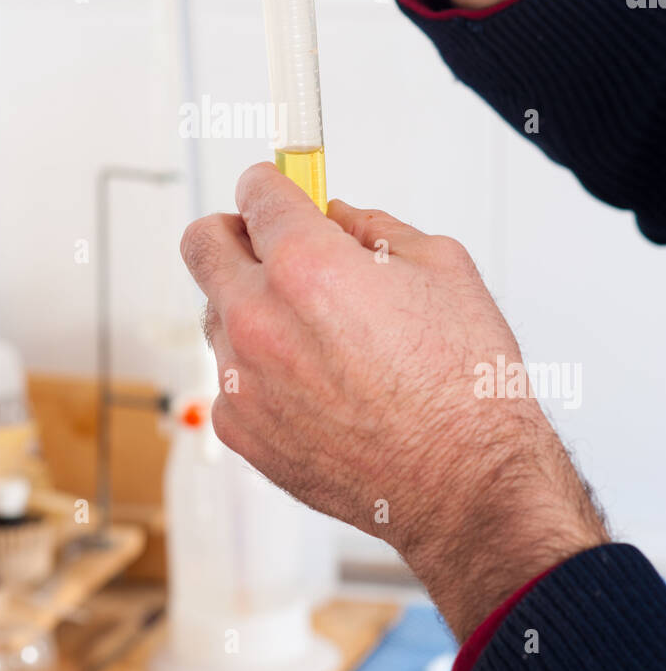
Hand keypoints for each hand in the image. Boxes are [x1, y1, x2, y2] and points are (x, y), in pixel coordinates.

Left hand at [180, 163, 606, 641]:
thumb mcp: (442, 268)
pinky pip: (230, 377)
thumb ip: (375, 227)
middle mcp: (259, 319)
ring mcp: (242, 378)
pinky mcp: (239, 428)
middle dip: (237, 233)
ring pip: (216, 313)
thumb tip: (337, 217)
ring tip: (317, 335)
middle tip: (272, 247)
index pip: (253, 192)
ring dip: (251, 307)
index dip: (271, 185)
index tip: (277, 190)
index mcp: (307, 265)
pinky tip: (315, 386)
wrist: (466, 485)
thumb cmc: (465, 387)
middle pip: (203, 243)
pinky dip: (260, 371)